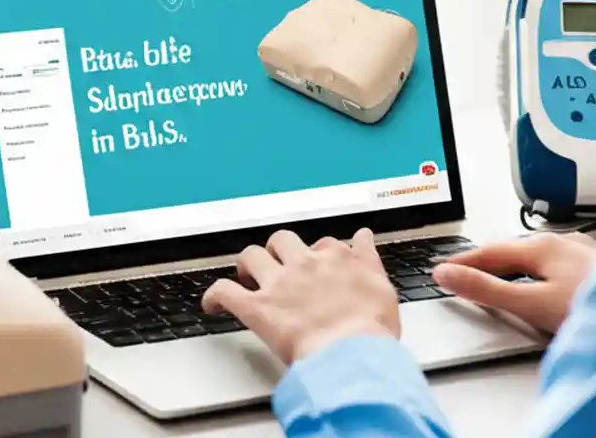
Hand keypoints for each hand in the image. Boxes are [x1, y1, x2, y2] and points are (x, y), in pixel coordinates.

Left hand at [201, 228, 398, 363]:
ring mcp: (279, 284)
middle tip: (277, 264)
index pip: (323, 244)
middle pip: (282, 240)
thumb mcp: (383, 289)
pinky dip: (214, 295)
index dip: (317, 253)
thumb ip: (369, 259)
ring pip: (252, 256)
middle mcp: (304, 265)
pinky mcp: (257, 307)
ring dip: (247, 264)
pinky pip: (225, 292)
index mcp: (335, 260)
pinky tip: (212, 303)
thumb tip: (364, 238)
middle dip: (277, 250)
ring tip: (247, 275)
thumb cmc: (370, 331)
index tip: (315, 261)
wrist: (351, 356)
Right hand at [432, 233, 595, 333]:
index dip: (462, 262)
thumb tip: (448, 275)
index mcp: (542, 246)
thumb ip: (487, 289)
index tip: (442, 269)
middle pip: (514, 250)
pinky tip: (549, 278)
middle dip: (488, 259)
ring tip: (499, 272)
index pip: (489, 252)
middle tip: (465, 270)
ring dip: (516, 263)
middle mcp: (564, 242)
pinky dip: (542, 270)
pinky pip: (560, 263)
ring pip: (540, 255)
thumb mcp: (531, 303)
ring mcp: (585, 252)